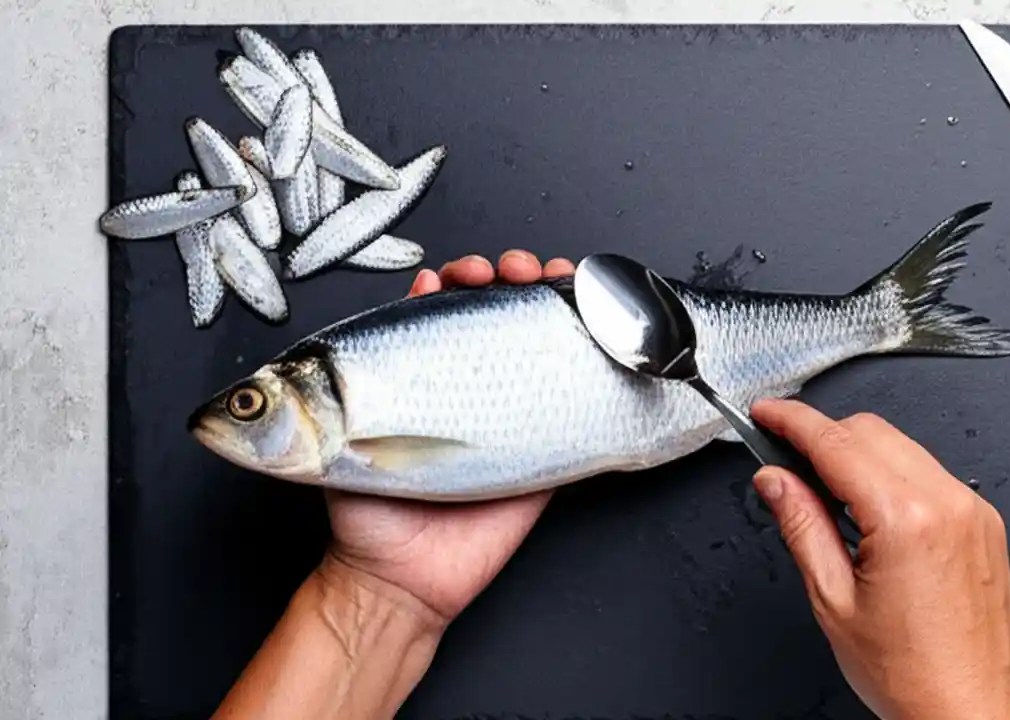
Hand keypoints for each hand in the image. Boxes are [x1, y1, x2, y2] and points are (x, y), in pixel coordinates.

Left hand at [324, 250, 575, 631]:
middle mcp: (469, 384)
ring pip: (541, 338)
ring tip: (551, 280)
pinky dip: (591, 356)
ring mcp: (512, 410)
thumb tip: (364, 333)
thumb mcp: (339, 436)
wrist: (403, 579)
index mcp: (422, 374)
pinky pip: (578, 397)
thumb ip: (351, 383)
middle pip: (500, 311)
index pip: (447, 305)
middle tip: (511, 272)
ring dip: (551, 297)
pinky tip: (594, 326)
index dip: (460, 277)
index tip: (462, 275)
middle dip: (511, 275)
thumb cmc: (366, 515)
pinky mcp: (547, 445)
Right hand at [750, 400, 1009, 719]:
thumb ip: (801, 526)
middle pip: (871, 430)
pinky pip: (929, 472)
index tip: (766, 414)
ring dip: (857, 451)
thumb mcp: (834, 600)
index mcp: (906, 519)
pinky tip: (866, 507)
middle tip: (783, 456)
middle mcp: (948, 503)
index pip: (836, 442)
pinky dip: (891, 473)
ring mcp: (973, 511)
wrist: (974, 715)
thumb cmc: (914, 677)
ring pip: (902, 445)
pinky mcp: (984, 524)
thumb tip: (775, 480)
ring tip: (821, 490)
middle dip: (822, 433)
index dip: (792, 421)